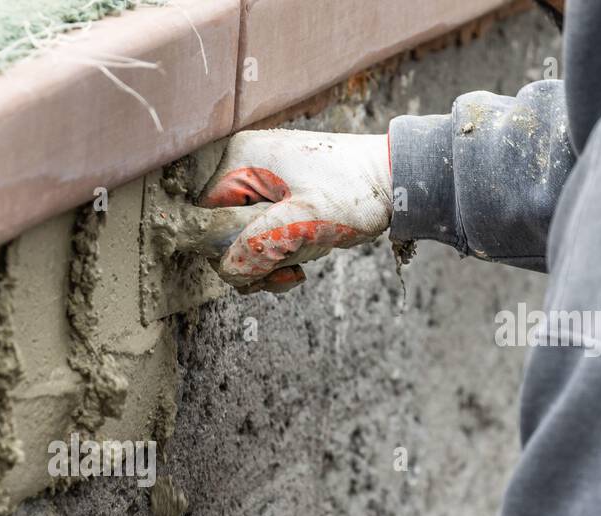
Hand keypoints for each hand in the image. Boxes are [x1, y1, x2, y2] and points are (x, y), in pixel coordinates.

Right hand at [198, 130, 392, 292]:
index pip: (204, 217)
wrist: (396, 179)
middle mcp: (244, 165)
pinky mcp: (276, 196)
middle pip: (221, 232)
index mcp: (241, 159)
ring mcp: (260, 181)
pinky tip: (304, 257)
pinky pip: (261, 235)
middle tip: (287, 268)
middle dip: (252, 259)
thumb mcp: (306, 222)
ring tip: (301, 260)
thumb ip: (261, 246)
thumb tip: (228, 270)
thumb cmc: (355, 191)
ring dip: (268, 261)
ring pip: (242, 239)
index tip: (261, 263)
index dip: (225, 249)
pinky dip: (279, 254)